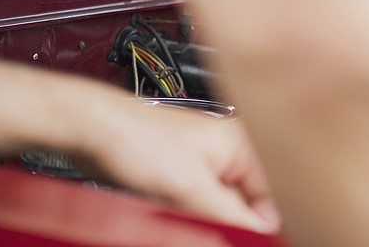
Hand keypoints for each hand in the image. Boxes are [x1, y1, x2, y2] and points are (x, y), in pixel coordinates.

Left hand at [73, 99, 279, 232]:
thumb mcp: (191, 186)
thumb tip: (263, 230)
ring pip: (223, 206)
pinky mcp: (186, 175)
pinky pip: (202, 204)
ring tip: (183, 211)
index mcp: (243, 143)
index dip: (263, 222)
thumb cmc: (138, 139)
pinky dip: (194, 215)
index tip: (253, 241)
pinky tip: (177, 212)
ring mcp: (208, 164)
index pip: (272, 192)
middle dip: (233, 221)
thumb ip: (232, 212)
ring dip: (210, 219)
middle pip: (248, 201)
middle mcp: (230, 151)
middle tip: (206, 224)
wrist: (96, 132)